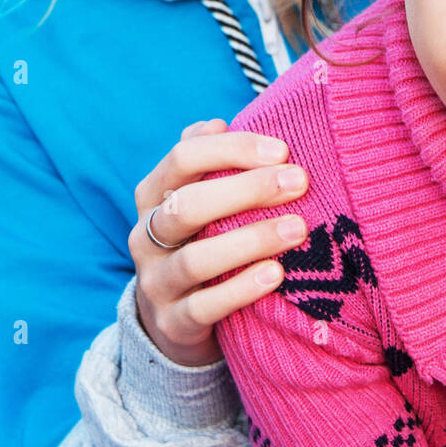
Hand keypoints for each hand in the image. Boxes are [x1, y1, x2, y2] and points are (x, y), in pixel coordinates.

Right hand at [128, 119, 309, 365]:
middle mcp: (146, 235)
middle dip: (247, 189)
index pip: (184, 157)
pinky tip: (276, 273)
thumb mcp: (200, 197)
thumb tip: (219, 123)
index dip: (233, 149)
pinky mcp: (172, 323)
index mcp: (154, 194)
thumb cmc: (202, 239)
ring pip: (195, 259)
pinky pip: (204, 307)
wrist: (175, 319)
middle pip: (188, 205)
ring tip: (298, 229)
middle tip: (299, 182)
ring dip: (251, 239)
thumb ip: (209, 159)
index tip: (283, 150)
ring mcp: (156, 282)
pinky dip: (241, 289)